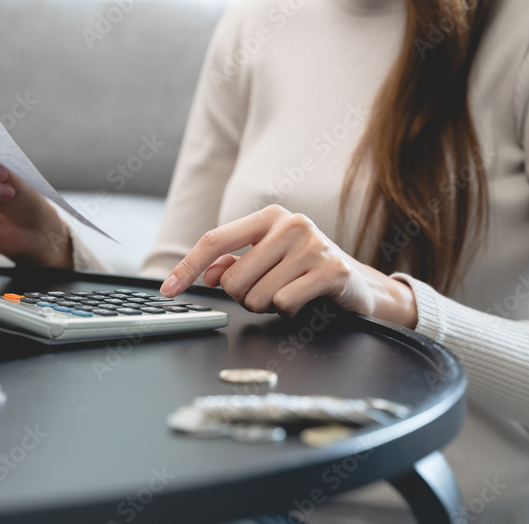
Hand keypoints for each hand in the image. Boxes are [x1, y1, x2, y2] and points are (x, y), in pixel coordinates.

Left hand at [159, 205, 417, 327]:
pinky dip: (289, 311)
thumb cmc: (306, 272)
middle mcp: (291, 224)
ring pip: (257, 295)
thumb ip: (234, 263)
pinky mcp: (332, 270)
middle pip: (234, 278)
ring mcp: (313, 245)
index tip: (168, 290)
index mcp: (269, 217)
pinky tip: (306, 301)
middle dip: (244, 297)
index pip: (215, 239)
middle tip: (268, 292)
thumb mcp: (268, 262)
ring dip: (268, 306)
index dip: (187, 267)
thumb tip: (209, 272)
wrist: (360, 286)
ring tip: (290, 294)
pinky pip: (284, 302)